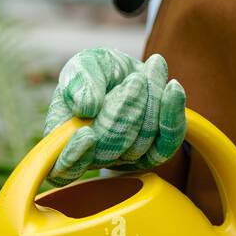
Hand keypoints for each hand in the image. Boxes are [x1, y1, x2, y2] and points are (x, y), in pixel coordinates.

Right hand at [44, 48, 186, 184]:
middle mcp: (94, 157)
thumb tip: (86, 108)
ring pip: (140, 144)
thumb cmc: (101, 71)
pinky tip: (173, 88)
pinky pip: (166, 144)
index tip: (86, 133)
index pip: (62, 170)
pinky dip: (171, 114)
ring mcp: (124, 159)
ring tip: (150, 70)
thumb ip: (79, 81)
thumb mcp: (84, 65)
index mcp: (65, 141)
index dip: (73, 158)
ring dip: (149, 102)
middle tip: (135, 80)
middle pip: (107, 152)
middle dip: (124, 112)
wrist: (132, 72)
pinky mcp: (154, 154)